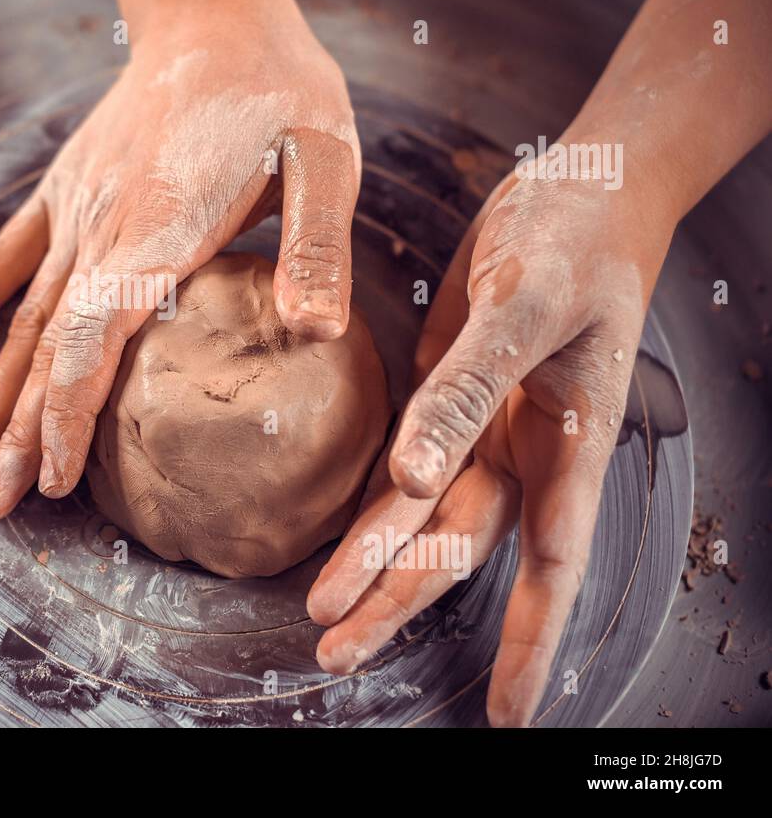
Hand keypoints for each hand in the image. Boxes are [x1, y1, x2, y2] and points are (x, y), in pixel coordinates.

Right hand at [0, 0, 360, 521]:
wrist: (215, 15)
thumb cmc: (279, 91)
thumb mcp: (326, 159)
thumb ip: (316, 247)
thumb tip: (317, 332)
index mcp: (158, 228)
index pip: (94, 335)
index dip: (67, 411)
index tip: (52, 480)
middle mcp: (100, 227)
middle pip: (46, 345)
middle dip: (18, 432)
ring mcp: (74, 211)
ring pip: (21, 316)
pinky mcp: (66, 194)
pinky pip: (6, 257)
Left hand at [306, 149, 675, 726]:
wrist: (582, 189)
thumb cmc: (577, 239)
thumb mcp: (528, 304)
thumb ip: (472, 389)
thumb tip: (418, 477)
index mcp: (568, 445)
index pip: (550, 565)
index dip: (530, 643)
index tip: (508, 716)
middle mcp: (523, 452)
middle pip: (458, 552)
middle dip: (400, 607)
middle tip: (337, 655)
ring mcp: (483, 429)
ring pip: (421, 517)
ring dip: (374, 567)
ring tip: (322, 617)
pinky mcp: (447, 398)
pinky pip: (403, 467)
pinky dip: (372, 509)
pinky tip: (340, 546)